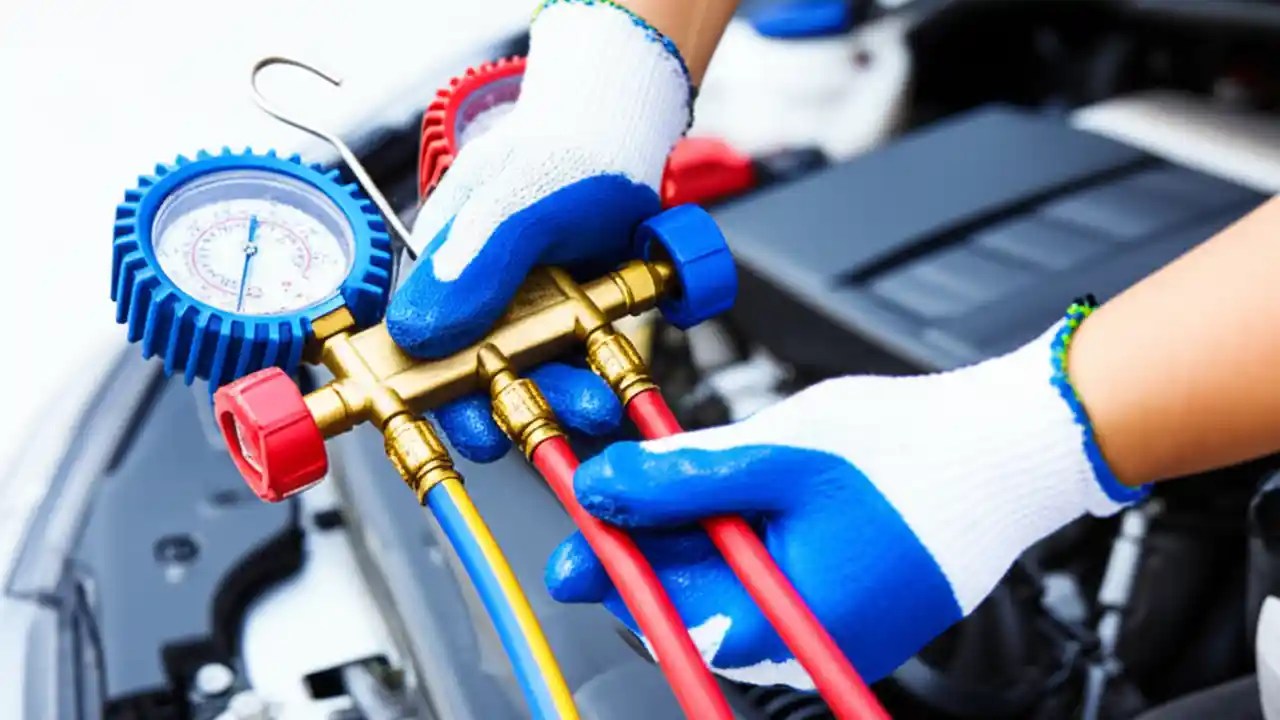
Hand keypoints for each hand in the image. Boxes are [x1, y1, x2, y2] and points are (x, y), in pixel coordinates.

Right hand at [386, 0, 692, 460]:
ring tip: (593, 404)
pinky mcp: (578, 323)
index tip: (460, 423)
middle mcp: (479, 304)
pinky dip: (597, 379)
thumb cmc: (556, 157)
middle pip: (475, 380)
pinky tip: (616, 388)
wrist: (619, 137)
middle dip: (501, 409)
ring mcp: (531, 316)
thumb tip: (414, 332)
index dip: (425, 398)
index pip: (412, 352)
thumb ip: (472, 261)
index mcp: (439, 275)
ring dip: (559, 399)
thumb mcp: (509, 203)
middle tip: (527, 423)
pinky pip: (582, 364)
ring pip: (535, 378)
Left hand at [546, 312, 1148, 688]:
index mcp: (789, 627)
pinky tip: (739, 497)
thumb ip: (680, 477)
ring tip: (687, 478)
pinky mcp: (850, 609)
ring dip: (694, 536)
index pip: (664, 608)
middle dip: (649, 544)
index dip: (609, 561)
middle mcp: (810, 649)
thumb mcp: (778, 453)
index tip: (576, 523)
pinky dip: (742, 540)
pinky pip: (771, 584)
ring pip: (730, 590)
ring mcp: (834, 634)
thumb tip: (600, 488)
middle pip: (693, 603)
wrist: (1012, 448)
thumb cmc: (918, 453)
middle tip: (621, 486)